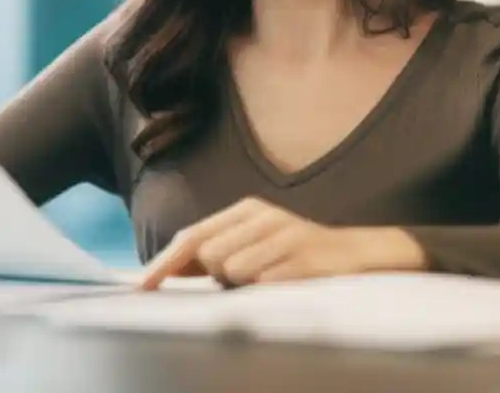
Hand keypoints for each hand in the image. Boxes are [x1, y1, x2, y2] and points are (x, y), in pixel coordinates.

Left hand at [139, 197, 426, 290]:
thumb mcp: (254, 243)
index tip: (142, 287)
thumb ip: (214, 251)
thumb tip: (167, 267)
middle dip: (219, 275)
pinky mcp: (303, 258)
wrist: (358, 254)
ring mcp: (285, 235)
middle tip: (248, 276)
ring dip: (244, 284)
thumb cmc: (295, 255)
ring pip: (232, 271)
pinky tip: (285, 280)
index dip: (165, 263)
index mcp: (246, 210)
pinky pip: (262, 283)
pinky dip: (266, 289)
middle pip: (209, 255)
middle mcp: (263, 216)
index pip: (192, 236)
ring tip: (271, 276)